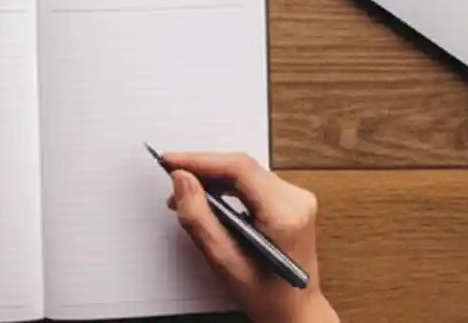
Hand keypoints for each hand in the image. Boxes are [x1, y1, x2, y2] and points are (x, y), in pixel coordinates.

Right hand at [164, 152, 338, 322]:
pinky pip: (253, 182)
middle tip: (172, 180)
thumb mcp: (225, 263)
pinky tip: (209, 199)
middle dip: (203, 170)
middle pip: (242, 167)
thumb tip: (182, 181)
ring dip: (213, 178)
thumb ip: (200, 219)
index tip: (171, 161)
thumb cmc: (268, 296)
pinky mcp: (290, 201)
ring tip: (186, 195)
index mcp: (285, 214)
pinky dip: (227, 186)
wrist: (295, 312)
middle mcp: (296, 200)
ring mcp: (296, 198)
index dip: (200, 160)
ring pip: (245, 172)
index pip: (239, 169)